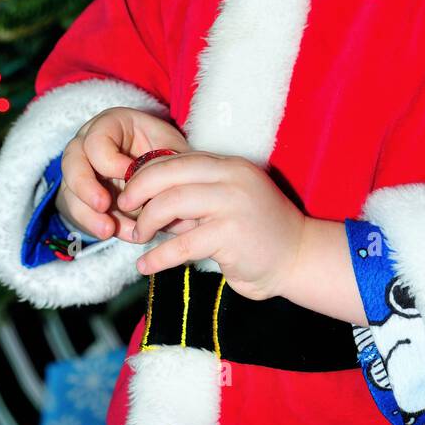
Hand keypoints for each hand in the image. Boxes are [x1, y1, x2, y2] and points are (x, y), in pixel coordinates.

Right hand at [55, 107, 188, 242]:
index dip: (110, 160)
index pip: (96, 139)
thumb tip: (170, 189)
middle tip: (104, 205)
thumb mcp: (170, 149)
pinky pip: (76, 212)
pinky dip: (93, 224)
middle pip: (72, 161)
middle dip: (86, 186)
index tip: (129, 174)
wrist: (154, 169)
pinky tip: (112, 232)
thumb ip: (170, 162)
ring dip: (88, 213)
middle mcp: (86, 143)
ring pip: (69, 190)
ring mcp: (79, 171)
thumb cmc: (161, 152)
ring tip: (108, 230)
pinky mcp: (78, 196)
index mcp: (109, 125)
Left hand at [116, 152, 306, 300]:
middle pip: (169, 173)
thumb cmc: (257, 233)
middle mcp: (231, 177)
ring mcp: (233, 204)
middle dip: (139, 190)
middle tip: (125, 209)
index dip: (146, 174)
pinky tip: (145, 266)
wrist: (299, 257)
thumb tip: (149, 204)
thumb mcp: (227, 203)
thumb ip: (195, 198)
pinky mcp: (232, 236)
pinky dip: (158, 256)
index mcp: (228, 165)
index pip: (176, 159)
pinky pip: (183, 245)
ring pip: (172, 203)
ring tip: (137, 238)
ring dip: (146, 222)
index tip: (129, 192)